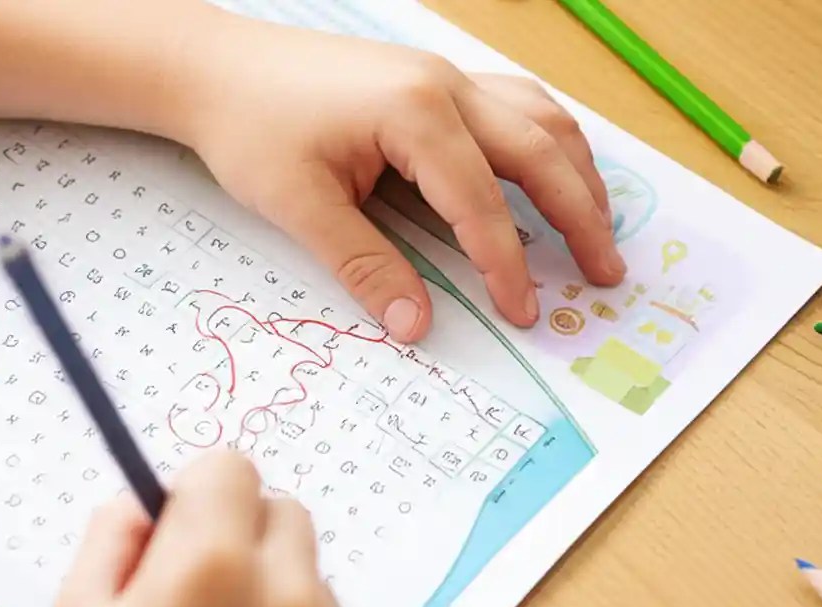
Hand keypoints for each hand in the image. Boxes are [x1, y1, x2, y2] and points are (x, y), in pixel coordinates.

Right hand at [39, 451, 374, 606]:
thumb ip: (104, 548)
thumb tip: (138, 504)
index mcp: (209, 567)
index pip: (229, 467)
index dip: (193, 496)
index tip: (172, 536)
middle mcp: (286, 595)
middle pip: (280, 514)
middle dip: (238, 538)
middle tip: (192, 602)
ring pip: (308, 579)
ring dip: (272, 596)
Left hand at [177, 14, 624, 342]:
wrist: (215, 67)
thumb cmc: (249, 126)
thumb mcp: (299, 205)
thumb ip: (365, 265)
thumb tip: (414, 325)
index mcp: (415, 112)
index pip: (482, 203)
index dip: (507, 265)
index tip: (524, 313)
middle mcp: (445, 84)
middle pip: (541, 151)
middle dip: (581, 216)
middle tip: (606, 273)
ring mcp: (445, 74)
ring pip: (541, 118)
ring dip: (576, 172)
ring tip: (597, 225)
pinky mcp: (435, 78)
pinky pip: (515, 104)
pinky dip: (547, 142)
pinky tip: (551, 172)